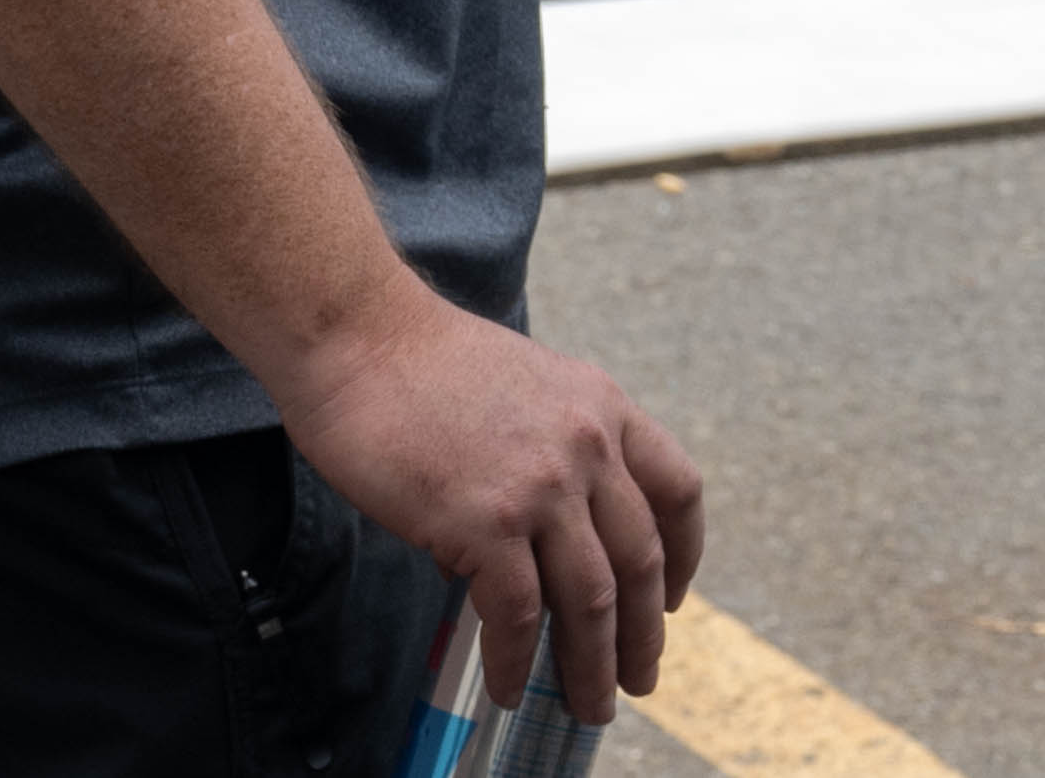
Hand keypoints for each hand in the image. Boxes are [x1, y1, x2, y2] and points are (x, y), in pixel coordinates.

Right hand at [277, 296, 706, 706]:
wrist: (361, 340)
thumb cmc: (424, 366)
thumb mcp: (525, 390)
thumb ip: (550, 456)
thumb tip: (531, 551)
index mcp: (605, 407)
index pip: (676, 491)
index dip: (683, 556)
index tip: (670, 600)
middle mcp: (588, 445)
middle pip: (640, 560)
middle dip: (644, 634)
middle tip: (639, 680)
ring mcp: (541, 485)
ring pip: (592, 599)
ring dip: (593, 664)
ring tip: (587, 704)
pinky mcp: (485, 521)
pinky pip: (516, 614)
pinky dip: (514, 661)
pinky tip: (505, 688)